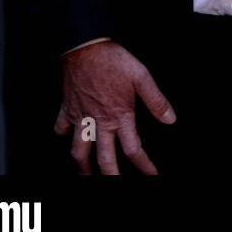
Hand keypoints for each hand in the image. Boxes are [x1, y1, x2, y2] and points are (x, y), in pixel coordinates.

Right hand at [53, 41, 175, 174]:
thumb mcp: (142, 77)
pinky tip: (65, 138)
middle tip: (116, 185)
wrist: (85, 47)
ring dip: (82, 166)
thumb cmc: (113, 60)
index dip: (144, 165)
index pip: (133, 149)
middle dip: (111, 176)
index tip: (151, 175)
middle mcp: (99, 122)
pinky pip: (61, 128)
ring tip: (86, 175)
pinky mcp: (67, 109)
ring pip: (78, 150)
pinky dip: (62, 135)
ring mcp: (81, 117)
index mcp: (119, 116)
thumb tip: (170, 119)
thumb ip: (156, 101)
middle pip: (104, 159)